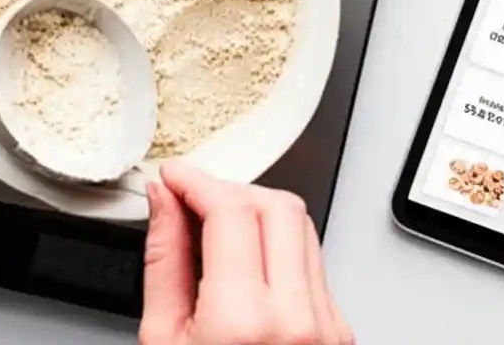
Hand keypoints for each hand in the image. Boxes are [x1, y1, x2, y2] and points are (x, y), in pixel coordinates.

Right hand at [141, 162, 354, 344]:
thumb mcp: (164, 340)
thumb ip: (164, 260)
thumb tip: (163, 202)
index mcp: (244, 323)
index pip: (231, 211)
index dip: (197, 180)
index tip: (175, 176)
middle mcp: (296, 321)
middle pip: (276, 207)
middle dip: (230, 191)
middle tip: (193, 198)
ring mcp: (327, 327)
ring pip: (302, 228)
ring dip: (258, 214)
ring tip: (216, 232)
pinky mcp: (339, 332)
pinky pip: (313, 264)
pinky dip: (278, 249)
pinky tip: (246, 265)